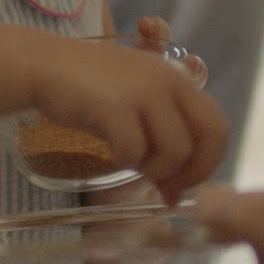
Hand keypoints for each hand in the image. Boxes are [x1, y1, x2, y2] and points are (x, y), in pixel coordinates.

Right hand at [36, 28, 228, 205]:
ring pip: (173, 152)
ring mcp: (142, 92)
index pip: (217, 128)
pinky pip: (134, 152)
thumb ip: (162, 140)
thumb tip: (175, 197)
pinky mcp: (113, 106)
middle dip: (190, 173)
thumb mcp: (137, 104)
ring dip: (154, 171)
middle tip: (165, 186)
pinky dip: (124, 161)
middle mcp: (168, 81)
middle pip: (205, 141)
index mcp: (178, 80)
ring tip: (131, 161)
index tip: (183, 181)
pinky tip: (111, 151)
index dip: (207, 163)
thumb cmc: (92, 90)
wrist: (46, 66)